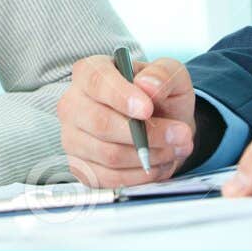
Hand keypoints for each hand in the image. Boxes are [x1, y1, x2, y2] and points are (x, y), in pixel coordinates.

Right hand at [57, 55, 195, 187]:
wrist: (161, 124)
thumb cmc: (159, 95)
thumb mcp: (170, 74)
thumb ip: (163, 74)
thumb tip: (148, 85)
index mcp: (89, 71)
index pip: (96, 81)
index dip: (121, 97)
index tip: (147, 109)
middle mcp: (73, 104)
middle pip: (101, 123)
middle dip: (146, 134)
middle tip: (179, 135)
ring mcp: (72, 137)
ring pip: (109, 154)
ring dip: (149, 156)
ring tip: (175, 148)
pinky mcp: (80, 167)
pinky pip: (110, 179)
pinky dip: (140, 175)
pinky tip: (157, 164)